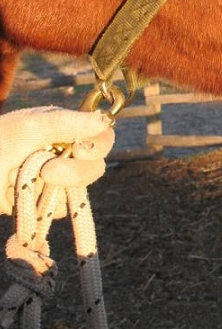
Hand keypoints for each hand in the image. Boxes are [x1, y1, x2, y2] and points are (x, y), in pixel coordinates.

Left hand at [0, 106, 114, 215]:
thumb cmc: (0, 140)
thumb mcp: (32, 126)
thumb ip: (68, 122)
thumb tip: (104, 120)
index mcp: (68, 131)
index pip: (102, 137)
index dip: (98, 146)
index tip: (79, 150)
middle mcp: (68, 155)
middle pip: (96, 168)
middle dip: (74, 172)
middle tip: (47, 171)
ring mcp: (59, 180)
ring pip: (80, 191)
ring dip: (54, 188)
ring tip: (27, 180)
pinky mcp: (47, 203)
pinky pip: (60, 209)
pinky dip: (43, 204)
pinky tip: (24, 195)